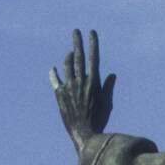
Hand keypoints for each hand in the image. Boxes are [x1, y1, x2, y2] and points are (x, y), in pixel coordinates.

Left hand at [50, 29, 115, 151]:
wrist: (84, 133)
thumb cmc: (98, 120)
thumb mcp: (106, 104)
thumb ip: (107, 88)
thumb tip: (111, 75)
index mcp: (93, 82)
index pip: (93, 58)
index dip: (93, 44)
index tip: (92, 32)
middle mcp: (80, 81)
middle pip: (78, 57)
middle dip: (78, 42)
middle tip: (76, 31)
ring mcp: (68, 87)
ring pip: (67, 66)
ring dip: (69, 58)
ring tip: (71, 52)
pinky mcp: (59, 94)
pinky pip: (55, 81)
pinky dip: (54, 74)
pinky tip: (53, 69)